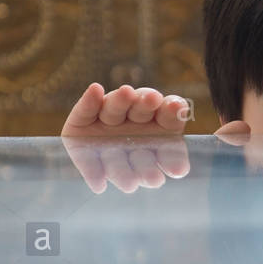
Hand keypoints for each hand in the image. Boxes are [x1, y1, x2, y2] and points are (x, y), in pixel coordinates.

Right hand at [61, 83, 192, 192]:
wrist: (100, 174)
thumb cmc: (140, 170)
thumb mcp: (157, 169)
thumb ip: (171, 162)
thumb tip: (179, 169)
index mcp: (158, 124)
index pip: (168, 114)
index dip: (172, 110)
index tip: (177, 106)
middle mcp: (134, 117)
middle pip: (140, 107)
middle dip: (146, 103)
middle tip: (152, 97)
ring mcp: (108, 117)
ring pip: (114, 107)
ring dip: (120, 100)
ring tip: (126, 92)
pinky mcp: (82, 120)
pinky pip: (86, 109)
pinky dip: (90, 100)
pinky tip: (96, 89)